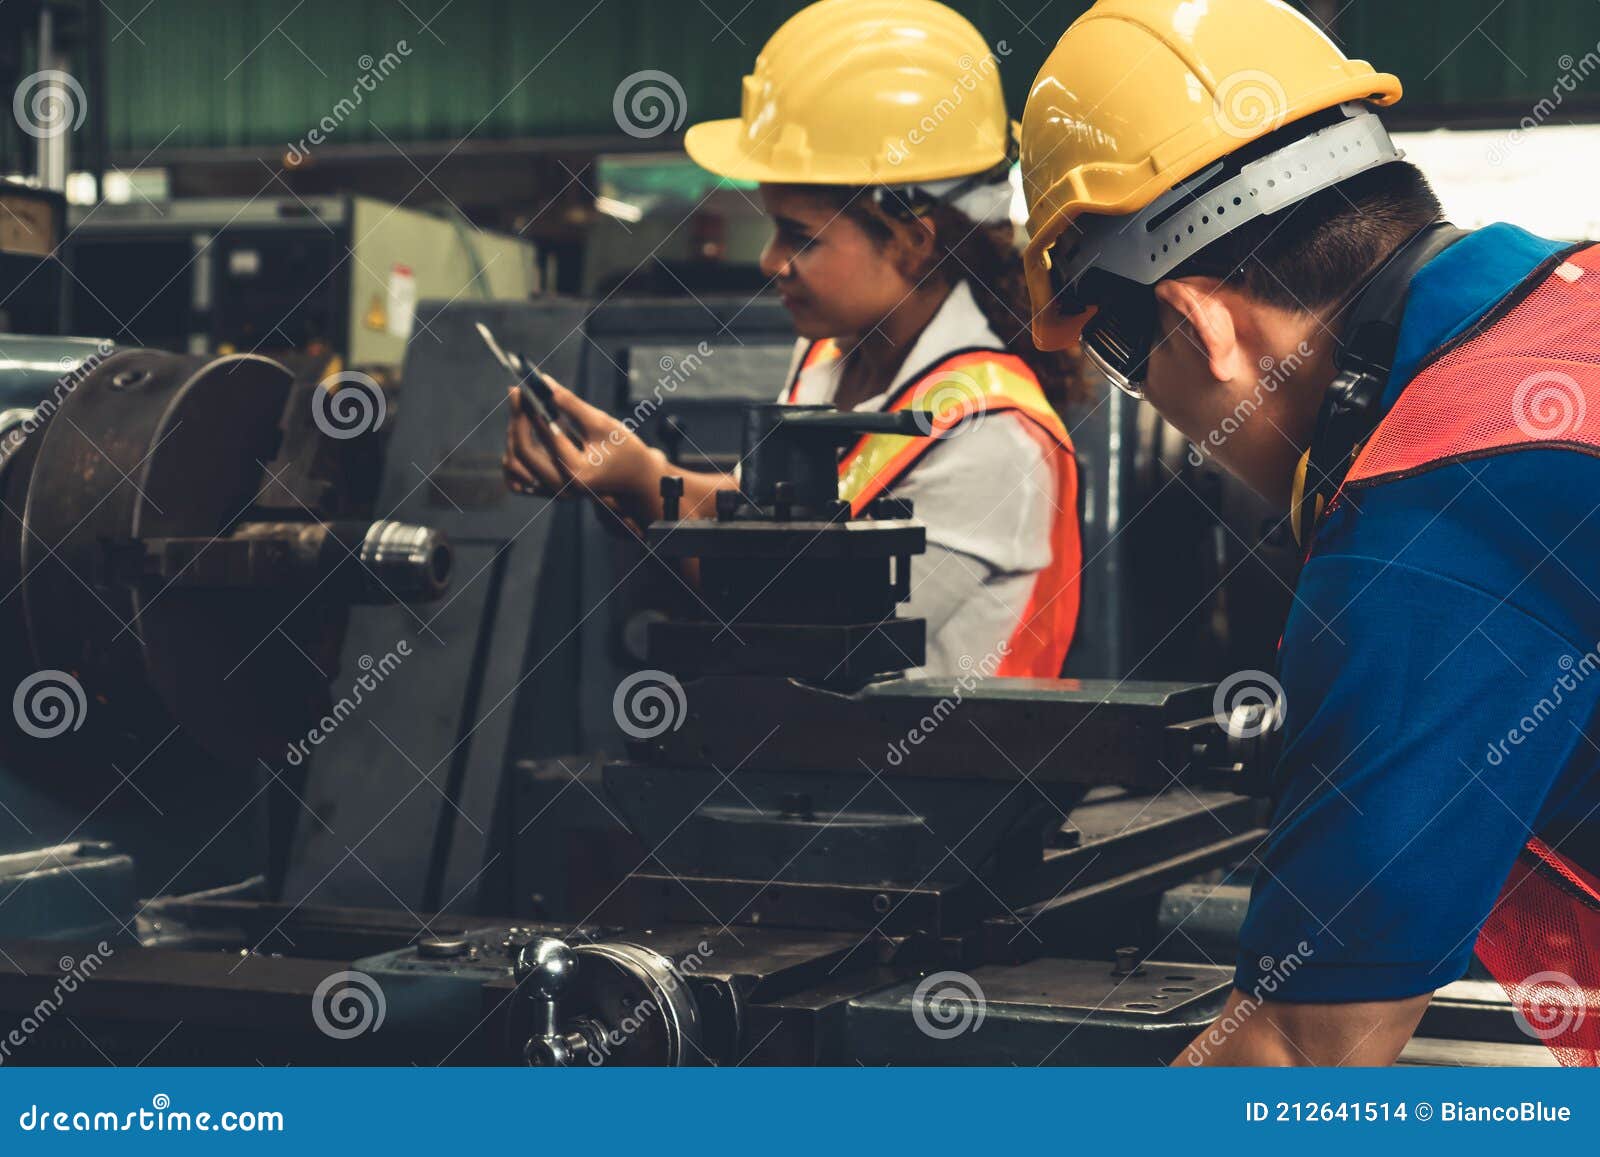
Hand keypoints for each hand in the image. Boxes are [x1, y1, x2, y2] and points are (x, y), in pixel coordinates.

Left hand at [502, 375, 666, 517]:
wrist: (634, 477)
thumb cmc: (624, 449)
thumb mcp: (601, 423)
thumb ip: (570, 404)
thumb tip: (543, 383)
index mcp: (577, 472)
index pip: (543, 437)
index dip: (530, 409)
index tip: (523, 387)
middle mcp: (561, 487)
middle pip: (521, 452)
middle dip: (517, 419)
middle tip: (517, 392)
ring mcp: (552, 492)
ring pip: (514, 464)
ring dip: (513, 435)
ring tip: (522, 410)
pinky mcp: (546, 491)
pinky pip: (516, 477)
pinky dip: (514, 456)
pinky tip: (522, 434)